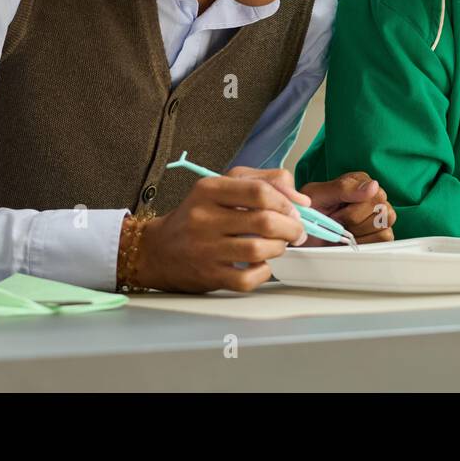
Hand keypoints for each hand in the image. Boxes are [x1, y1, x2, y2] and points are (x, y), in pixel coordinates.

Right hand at [129, 167, 310, 293]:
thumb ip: (265, 182)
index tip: (294, 210)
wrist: (158, 250)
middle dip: (291, 228)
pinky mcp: (208, 276)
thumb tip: (301, 200)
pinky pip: (247, 278)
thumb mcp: (224, 185)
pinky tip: (261, 265)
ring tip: (278, 245)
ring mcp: (205, 249)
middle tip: (296, 232)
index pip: (259, 191)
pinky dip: (263, 272)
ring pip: (259, 250)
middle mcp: (204, 217)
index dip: (286, 202)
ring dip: (279, 248)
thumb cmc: (198, 215)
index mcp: (209, 189)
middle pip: (264, 221)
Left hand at [298, 171, 395, 244]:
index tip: (335, 213)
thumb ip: (344, 188)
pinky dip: (365, 242)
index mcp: (359, 182)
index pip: (376, 194)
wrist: (303, 233)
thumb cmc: (309, 211)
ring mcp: (377, 216)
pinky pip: (384, 239)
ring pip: (383, 226)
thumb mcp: (318, 196)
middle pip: (382, 211)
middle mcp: (372, 196)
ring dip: (359, 233)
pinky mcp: (379, 233)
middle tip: (337, 222)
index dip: (354, 209)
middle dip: (354, 221)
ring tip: (343, 230)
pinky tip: (351, 239)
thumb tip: (373, 186)